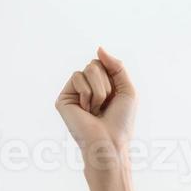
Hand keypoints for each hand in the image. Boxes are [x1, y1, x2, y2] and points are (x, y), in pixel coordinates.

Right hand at [54, 47, 136, 171]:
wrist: (110, 142)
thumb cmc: (121, 122)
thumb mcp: (127, 90)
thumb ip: (117, 66)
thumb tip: (99, 48)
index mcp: (101, 87)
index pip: (104, 63)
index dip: (114, 77)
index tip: (115, 97)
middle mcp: (86, 88)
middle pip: (95, 63)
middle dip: (107, 83)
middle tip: (106, 105)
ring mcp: (74, 93)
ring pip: (88, 69)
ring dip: (100, 90)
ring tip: (97, 109)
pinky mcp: (63, 99)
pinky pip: (77, 77)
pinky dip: (88, 93)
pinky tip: (86, 110)